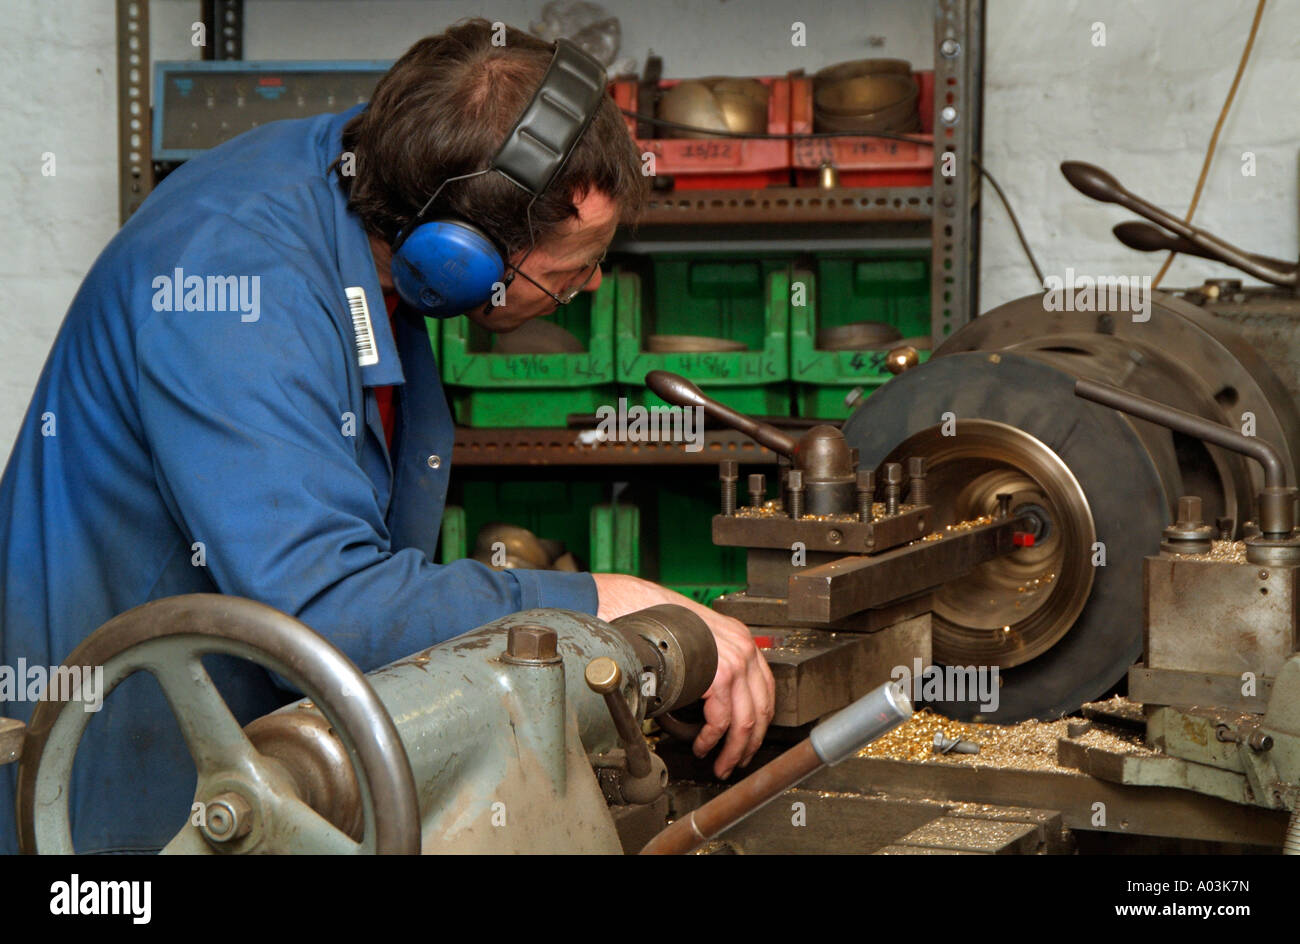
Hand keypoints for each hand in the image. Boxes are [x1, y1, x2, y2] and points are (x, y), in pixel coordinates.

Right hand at [591, 573, 774, 778]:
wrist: (639, 607)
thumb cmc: (661, 624)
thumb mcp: (699, 642)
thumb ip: (712, 666)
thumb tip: (711, 703)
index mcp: (742, 642)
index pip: (765, 690)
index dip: (759, 723)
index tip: (749, 741)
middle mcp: (744, 650)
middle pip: (761, 709)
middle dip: (749, 744)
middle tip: (737, 762)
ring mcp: (735, 661)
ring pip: (745, 720)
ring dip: (733, 750)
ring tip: (721, 764)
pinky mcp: (720, 675)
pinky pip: (722, 719)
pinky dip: (712, 739)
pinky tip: (703, 746)